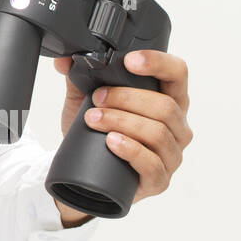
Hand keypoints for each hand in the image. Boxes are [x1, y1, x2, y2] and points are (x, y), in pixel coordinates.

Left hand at [52, 50, 192, 207]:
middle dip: (126, 98)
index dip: (158, 63)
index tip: (129, 61)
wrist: (84, 172)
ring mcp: (171, 155)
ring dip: (121, 121)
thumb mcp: (85, 101)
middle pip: (165, 106)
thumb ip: (78, 77)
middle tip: (97, 97)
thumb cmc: (95, 135)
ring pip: (157, 132)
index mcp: (168, 100)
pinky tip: (111, 141)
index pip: (177, 74)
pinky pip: (152, 164)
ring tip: (93, 118)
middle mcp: (177, 127)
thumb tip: (63, 60)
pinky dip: (130, 149)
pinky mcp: (159, 180)